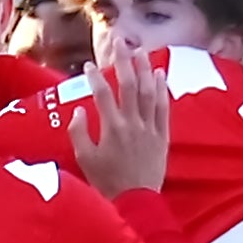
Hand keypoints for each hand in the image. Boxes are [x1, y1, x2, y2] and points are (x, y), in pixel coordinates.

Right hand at [70, 40, 170, 199]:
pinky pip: (163, 107)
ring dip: (144, 68)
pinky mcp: (162, 135)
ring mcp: (150, 128)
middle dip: (123, 60)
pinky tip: (159, 74)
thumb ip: (79, 133)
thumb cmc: (107, 182)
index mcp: (112, 128)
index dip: (95, 77)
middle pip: (128, 84)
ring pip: (148, 91)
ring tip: (140, 50)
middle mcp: (132, 123)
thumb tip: (79, 110)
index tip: (88, 64)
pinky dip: (161, 89)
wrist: (136, 201)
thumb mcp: (85, 159)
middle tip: (119, 40)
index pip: (102, 94)